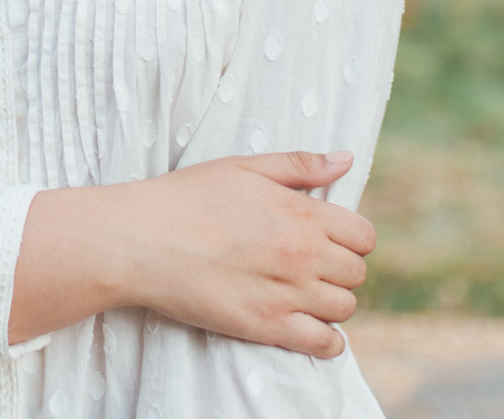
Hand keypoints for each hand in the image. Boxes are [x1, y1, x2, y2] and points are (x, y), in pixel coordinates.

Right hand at [115, 151, 374, 356]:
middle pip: (356, 273)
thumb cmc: (186, 198)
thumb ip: (300, 165)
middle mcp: (302, 254)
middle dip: (339, 270)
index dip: (350, 239)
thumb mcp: (243, 167)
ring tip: (303, 295)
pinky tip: (308, 327)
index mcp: (301, 213)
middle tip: (310, 267)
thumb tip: (347, 160)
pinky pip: (323, 343)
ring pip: (344, 308)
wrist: (141, 239)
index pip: (363, 236)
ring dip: (330, 303)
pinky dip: (326, 341)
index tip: (328, 241)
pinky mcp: (266, 326)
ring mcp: (286, 293)